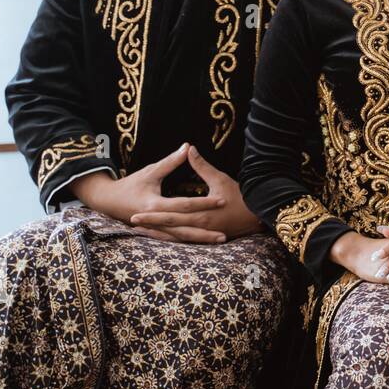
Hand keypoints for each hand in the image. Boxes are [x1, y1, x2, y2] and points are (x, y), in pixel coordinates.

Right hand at [71, 143, 225, 243]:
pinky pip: (176, 239)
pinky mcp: (157, 232)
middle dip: (206, 230)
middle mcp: (156, 220)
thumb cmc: (131, 184)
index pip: (184, 205)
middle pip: (185, 228)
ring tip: (221, 240)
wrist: (109, 201)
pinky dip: (190, 241)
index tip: (222, 200)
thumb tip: (187, 146)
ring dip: (201, 239)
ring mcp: (156, 229)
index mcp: (155, 205)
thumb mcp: (151, 171)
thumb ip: (170, 162)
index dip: (204, 202)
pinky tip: (205, 242)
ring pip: (182, 237)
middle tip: (226, 232)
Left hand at [129, 144, 262, 240]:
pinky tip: (160, 235)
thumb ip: (202, 166)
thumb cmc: (240, 197)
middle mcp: (199, 226)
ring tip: (140, 229)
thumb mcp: (220, 179)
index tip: (135, 211)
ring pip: (175, 236)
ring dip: (157, 233)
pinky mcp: (205, 236)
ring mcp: (202, 234)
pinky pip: (184, 239)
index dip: (153, 214)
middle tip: (132, 220)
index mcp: (201, 213)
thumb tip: (188, 148)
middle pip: (169, 227)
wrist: (256, 217)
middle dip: (150, 224)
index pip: (171, 214)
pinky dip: (170, 238)